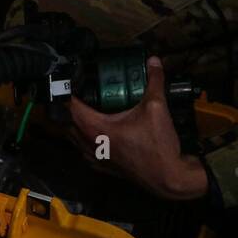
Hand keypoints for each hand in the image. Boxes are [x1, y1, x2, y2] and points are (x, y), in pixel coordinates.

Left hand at [67, 57, 208, 200]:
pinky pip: (86, 152)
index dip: (68, 93)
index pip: (71, 108)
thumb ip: (154, 81)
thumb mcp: (157, 106)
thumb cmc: (159, 144)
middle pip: (68, 124)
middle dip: (68, 108)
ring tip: (82, 110)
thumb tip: (154, 60)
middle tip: (75, 92)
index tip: (71, 81)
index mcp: (98, 129)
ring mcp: (98, 159)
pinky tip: (93, 135)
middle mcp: (92, 144)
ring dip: (74, 125)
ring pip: (75, 140)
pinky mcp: (106, 168)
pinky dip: (84, 142)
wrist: (170, 178)